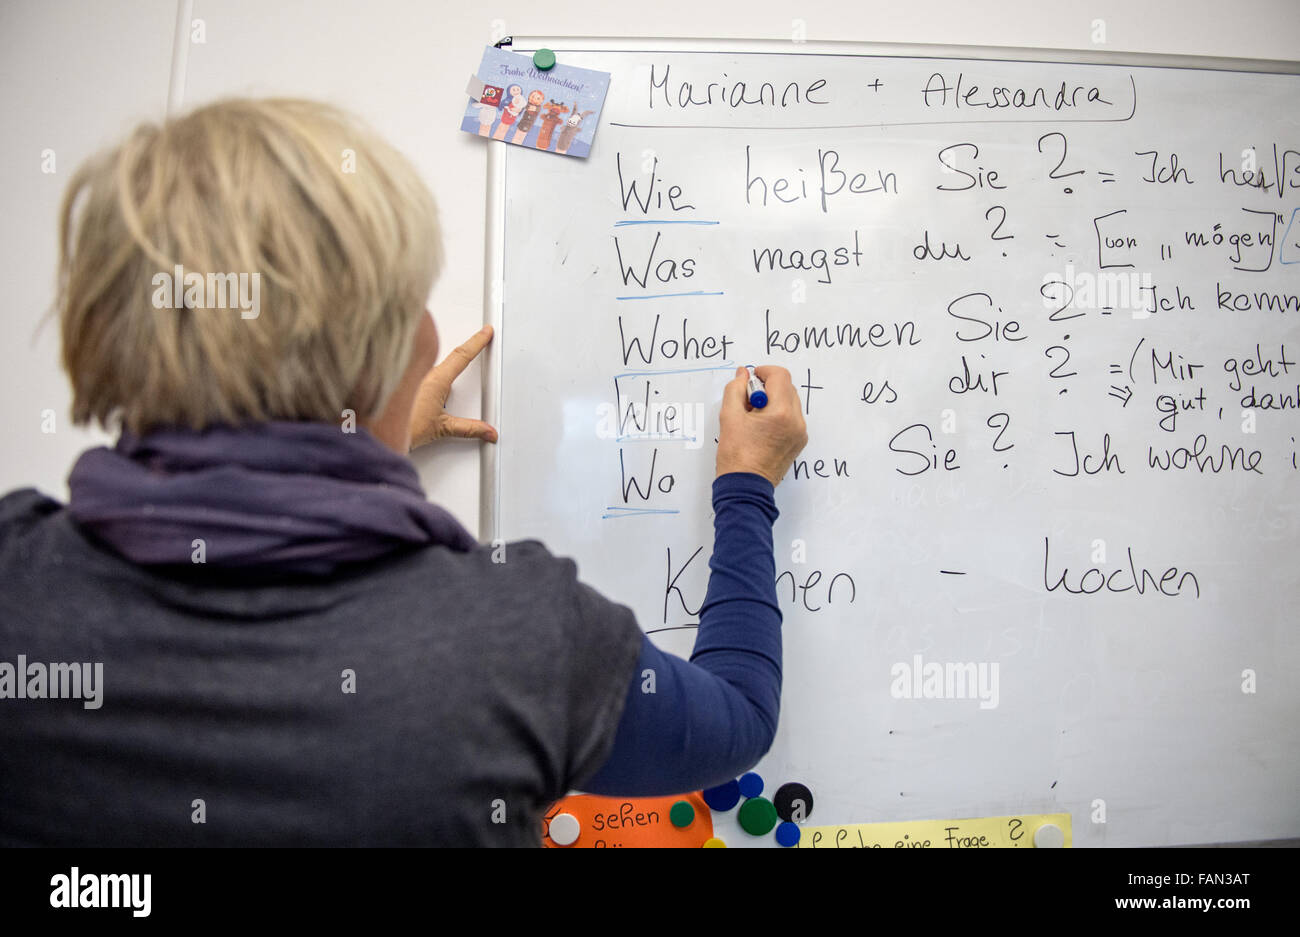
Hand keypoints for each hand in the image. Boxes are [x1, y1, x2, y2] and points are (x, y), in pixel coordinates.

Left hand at [408, 325, 497, 448]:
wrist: (375, 431)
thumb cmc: (400, 425)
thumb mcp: (441, 428)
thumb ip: (468, 428)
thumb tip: (486, 430)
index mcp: (436, 378)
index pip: (462, 355)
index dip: (477, 342)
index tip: (486, 332)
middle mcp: (422, 371)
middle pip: (448, 360)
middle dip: (458, 362)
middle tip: (457, 374)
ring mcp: (410, 373)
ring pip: (430, 367)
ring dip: (435, 381)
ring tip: (429, 404)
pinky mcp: (398, 379)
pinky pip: (415, 372)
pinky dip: (419, 380)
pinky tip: (416, 400)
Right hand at [716, 365, 807, 485]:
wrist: (745, 487)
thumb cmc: (737, 456)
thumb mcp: (729, 417)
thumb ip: (735, 390)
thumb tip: (742, 374)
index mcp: (781, 413)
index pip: (780, 376)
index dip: (763, 372)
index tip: (750, 379)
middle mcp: (796, 421)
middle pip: (787, 387)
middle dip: (767, 387)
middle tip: (747, 400)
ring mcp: (799, 433)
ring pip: (790, 402)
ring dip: (773, 401)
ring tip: (753, 417)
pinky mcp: (798, 442)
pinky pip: (791, 418)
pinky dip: (778, 415)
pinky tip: (761, 427)